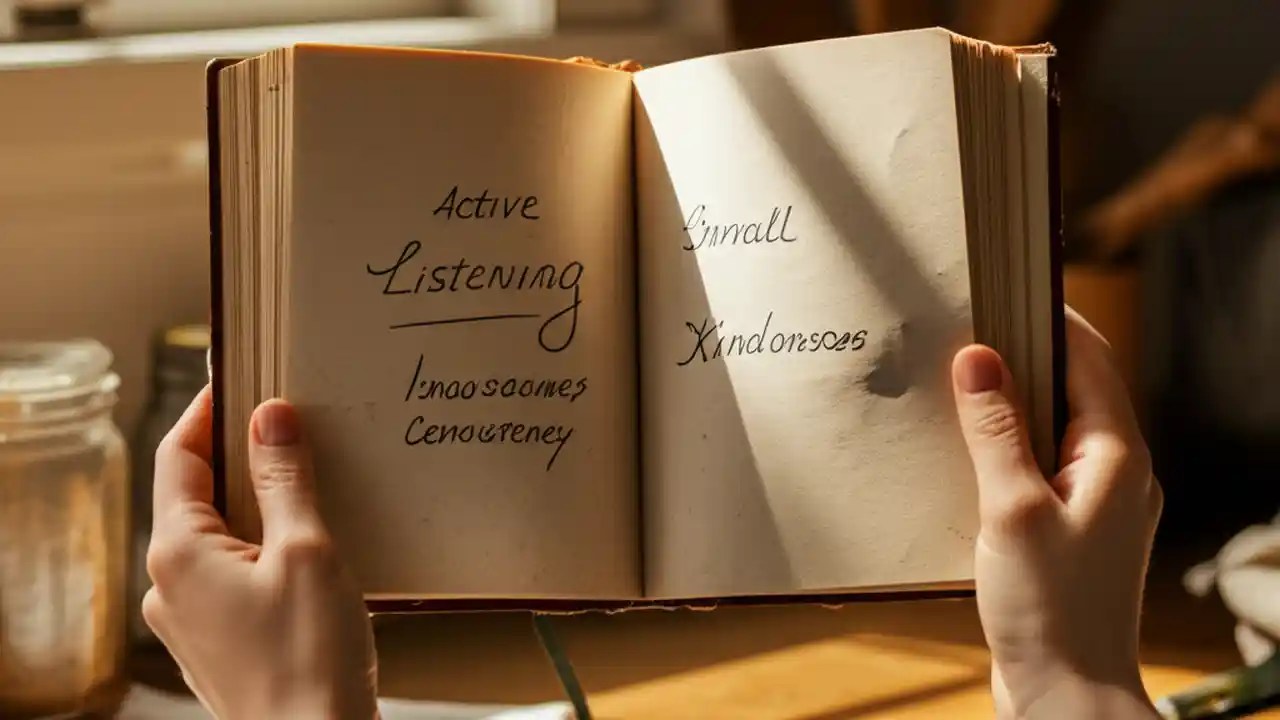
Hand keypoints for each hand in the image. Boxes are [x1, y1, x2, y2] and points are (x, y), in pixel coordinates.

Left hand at [143, 387, 377, 719]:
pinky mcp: (217, 643)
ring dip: (256, 504)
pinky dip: (262, 547)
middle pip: (197, 494)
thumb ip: (285, 478)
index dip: (207, 410)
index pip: (178, 456)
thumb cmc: (309, 661)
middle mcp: (169, 585)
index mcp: (179, 552)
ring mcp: (189, 619)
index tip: (238, 376)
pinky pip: (231, 575)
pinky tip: (306, 549)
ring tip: (308, 485)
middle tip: (287, 425)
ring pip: (217, 536)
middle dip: (240, 456)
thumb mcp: (307, 550)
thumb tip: (270, 416)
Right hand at [951, 309, 1162, 718]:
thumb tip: (978, 358)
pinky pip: (1038, 469)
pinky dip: (1004, 449)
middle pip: (1072, 390)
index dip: (1050, 318)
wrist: (1065, 695)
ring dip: (1009, 407)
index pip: (1091, 359)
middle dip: (1022, 358)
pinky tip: (964, 455)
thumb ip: (994, 431)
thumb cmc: (1050, 610)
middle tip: (966, 330)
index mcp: (1117, 457)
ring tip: (956, 386)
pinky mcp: (1067, 534)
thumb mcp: (1011, 510)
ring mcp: (1094, 505)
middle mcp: (1116, 473)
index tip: (1005, 286)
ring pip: (1051, 431)